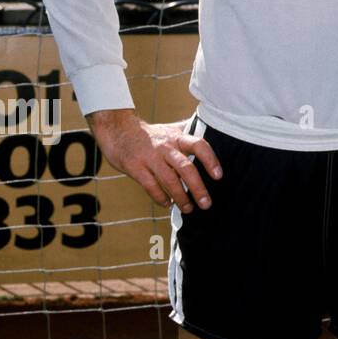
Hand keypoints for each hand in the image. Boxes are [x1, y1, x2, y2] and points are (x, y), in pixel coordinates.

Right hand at [86, 108, 221, 213]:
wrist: (118, 129)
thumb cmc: (150, 134)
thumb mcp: (171, 130)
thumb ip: (189, 134)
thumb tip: (212, 132)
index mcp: (177, 138)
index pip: (199, 145)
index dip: (210, 160)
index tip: (218, 176)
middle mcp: (166, 147)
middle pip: (186, 167)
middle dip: (197, 188)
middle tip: (206, 203)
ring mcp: (150, 158)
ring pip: (169, 179)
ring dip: (180, 197)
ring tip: (188, 209)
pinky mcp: (135, 167)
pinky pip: (150, 185)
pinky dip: (160, 197)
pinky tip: (167, 204)